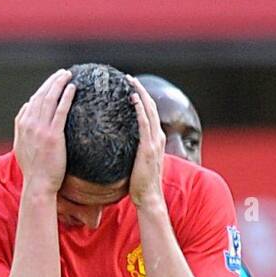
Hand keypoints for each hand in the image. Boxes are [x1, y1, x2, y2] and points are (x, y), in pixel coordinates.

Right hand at [14, 69, 75, 195]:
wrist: (38, 185)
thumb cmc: (34, 170)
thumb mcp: (21, 146)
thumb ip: (22, 127)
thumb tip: (26, 109)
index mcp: (22, 125)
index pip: (32, 101)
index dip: (43, 89)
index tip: (52, 82)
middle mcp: (30, 124)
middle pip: (41, 95)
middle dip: (52, 81)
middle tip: (62, 73)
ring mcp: (41, 129)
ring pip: (50, 99)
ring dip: (59, 83)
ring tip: (68, 75)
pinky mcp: (53, 135)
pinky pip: (61, 110)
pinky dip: (66, 96)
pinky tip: (73, 88)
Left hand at [127, 76, 165, 209]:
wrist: (149, 198)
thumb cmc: (140, 185)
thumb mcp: (137, 163)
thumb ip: (132, 152)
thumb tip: (117, 147)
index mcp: (156, 140)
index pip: (151, 113)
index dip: (143, 99)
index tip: (132, 88)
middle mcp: (158, 137)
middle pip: (152, 106)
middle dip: (142, 90)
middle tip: (130, 78)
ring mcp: (155, 142)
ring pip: (150, 110)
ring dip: (140, 93)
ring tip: (131, 81)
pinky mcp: (148, 148)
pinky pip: (144, 123)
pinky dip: (140, 108)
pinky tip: (132, 98)